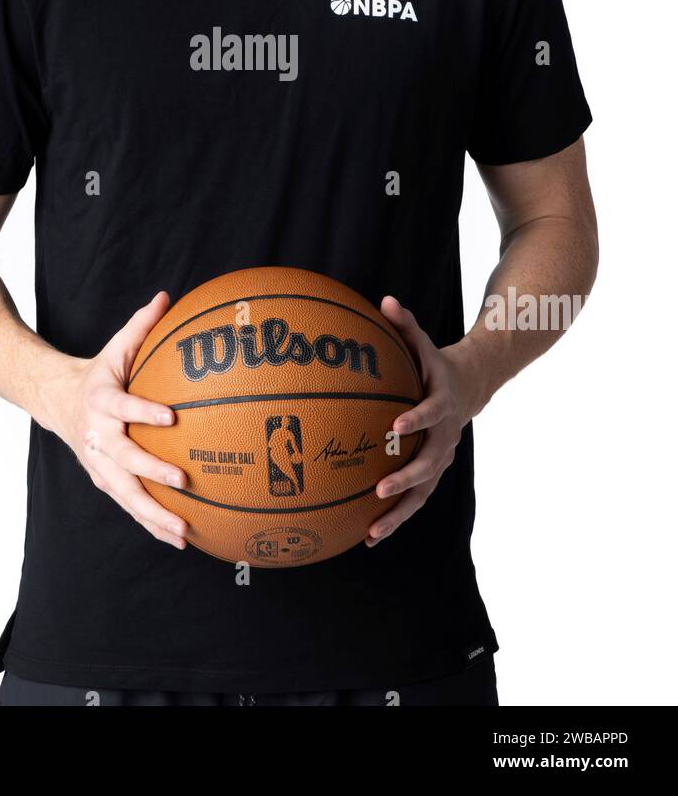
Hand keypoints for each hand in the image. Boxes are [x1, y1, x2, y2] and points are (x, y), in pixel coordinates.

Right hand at [47, 291, 188, 550]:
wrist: (56, 401)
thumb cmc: (99, 373)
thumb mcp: (117, 347)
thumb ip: (142, 325)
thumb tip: (167, 297)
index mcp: (102, 401)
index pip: (124, 406)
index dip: (144, 412)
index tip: (171, 417)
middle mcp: (98, 436)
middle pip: (124, 459)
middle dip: (152, 473)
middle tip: (183, 481)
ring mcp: (99, 463)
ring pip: (126, 493)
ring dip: (154, 514)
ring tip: (184, 531)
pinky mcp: (104, 480)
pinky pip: (129, 505)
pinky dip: (151, 524)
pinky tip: (179, 540)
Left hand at [365, 296, 474, 546]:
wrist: (468, 387)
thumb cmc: (433, 363)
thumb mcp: (422, 342)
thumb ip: (404, 324)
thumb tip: (385, 300)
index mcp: (441, 402)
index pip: (430, 411)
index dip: (416, 419)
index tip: (395, 426)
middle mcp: (445, 436)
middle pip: (429, 462)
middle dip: (405, 477)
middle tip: (380, 488)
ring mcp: (441, 458)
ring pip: (423, 492)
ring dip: (399, 513)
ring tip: (372, 532)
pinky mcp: (433, 473)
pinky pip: (415, 501)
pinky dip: (395, 519)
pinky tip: (368, 537)